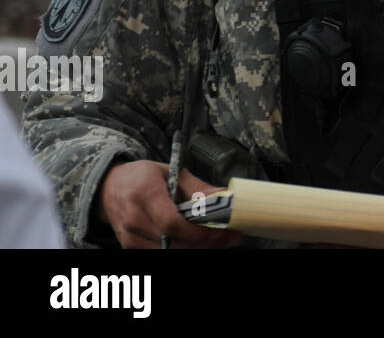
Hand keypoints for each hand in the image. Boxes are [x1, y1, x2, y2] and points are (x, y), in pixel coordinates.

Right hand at [97, 160, 243, 249]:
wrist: (109, 188)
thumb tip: (224, 196)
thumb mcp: (170, 172)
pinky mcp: (131, 248)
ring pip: (170, 252)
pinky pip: (162, 254)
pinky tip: (200, 243)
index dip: (197, 231)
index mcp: (144, 194)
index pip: (171, 223)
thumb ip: (198, 187)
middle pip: (173, 242)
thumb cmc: (141, 177)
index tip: (219, 229)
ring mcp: (130, 237)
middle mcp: (134, 219)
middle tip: (230, 236)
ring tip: (220, 240)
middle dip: (206, 242)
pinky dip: (184, 250)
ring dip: (198, 249)